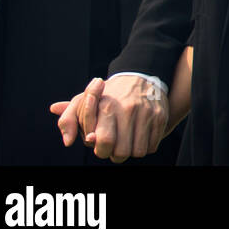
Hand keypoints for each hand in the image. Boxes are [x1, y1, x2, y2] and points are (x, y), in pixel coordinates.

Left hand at [49, 74, 168, 162]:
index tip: (102, 144)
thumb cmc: (108, 95)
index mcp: (107, 106)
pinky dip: (145, 146)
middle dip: (116, 153)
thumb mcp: (83, 100)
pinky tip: (140, 135)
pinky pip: (152, 146)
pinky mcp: (160, 116)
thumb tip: (68, 142)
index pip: (104, 143)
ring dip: (132, 150)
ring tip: (128, 140)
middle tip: (115, 144)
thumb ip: (69, 119)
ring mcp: (146, 113)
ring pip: (138, 152)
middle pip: (121, 152)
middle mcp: (128, 109)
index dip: (102, 149)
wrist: (140, 75)